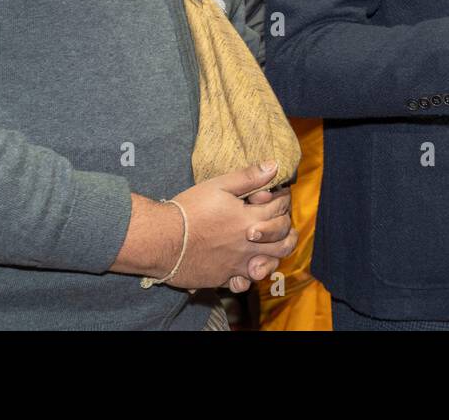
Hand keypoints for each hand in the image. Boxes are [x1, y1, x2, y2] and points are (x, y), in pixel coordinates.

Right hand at [167, 162, 298, 290]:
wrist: (161, 240)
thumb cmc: (188, 210)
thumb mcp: (218, 186)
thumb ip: (248, 177)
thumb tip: (273, 166)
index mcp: (250, 219)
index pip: (280, 209)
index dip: (282, 199)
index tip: (277, 195)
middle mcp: (249, 244)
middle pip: (284, 240)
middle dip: (287, 228)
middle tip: (280, 221)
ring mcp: (238, 264)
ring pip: (271, 264)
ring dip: (276, 254)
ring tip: (270, 246)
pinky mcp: (224, 278)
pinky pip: (246, 283)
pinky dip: (250, 277)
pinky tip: (246, 268)